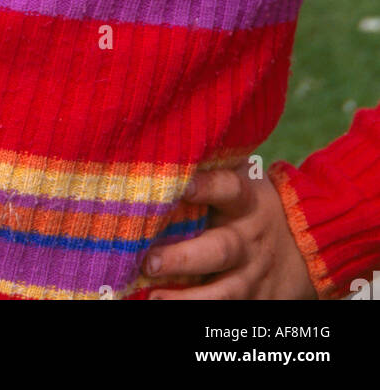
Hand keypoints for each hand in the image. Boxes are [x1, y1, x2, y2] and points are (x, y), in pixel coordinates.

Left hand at [143, 163, 318, 299]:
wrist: (311, 243)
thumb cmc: (256, 204)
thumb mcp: (245, 181)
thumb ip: (213, 170)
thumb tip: (168, 150)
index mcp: (247, 202)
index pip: (229, 189)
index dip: (207, 186)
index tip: (182, 187)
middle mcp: (250, 240)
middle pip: (220, 250)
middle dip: (183, 258)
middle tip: (149, 261)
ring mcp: (254, 275)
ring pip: (223, 291)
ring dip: (188, 298)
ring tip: (155, 297)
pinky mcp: (256, 301)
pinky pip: (229, 310)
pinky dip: (200, 311)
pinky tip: (172, 310)